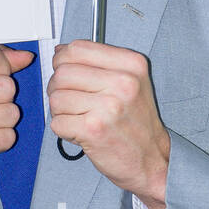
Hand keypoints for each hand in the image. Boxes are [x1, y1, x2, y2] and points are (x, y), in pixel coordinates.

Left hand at [47, 39, 169, 208]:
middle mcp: (123, 83)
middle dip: (59, 88)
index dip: (62, 59)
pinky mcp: (93, 129)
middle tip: (73, 101)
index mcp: (132, 65)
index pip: (78, 48)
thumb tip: (61, 51)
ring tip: (82, 118)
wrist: (153, 160)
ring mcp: (108, 106)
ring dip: (62, 111)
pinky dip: (64, 130)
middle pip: (62, 73)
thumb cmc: (137, 124)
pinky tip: (82, 132)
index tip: (64, 69)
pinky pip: (57, 122)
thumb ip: (98, 63)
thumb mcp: (131, 82)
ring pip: (56, 98)